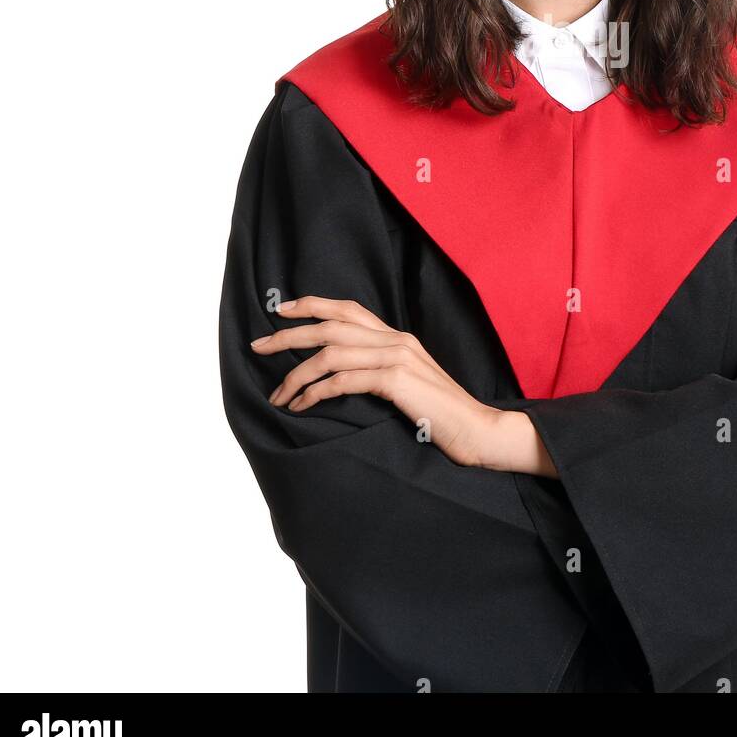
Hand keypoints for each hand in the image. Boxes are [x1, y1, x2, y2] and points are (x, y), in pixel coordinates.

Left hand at [251, 296, 501, 468]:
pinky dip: (314, 392)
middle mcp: (396, 339)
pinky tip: (301, 406)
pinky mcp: (396, 380)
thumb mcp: (410, 384)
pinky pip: (342, 379)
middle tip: (258, 346)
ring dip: (296, 374)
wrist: (478, 431)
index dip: (313, 305)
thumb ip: (382, 370)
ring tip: (278, 394)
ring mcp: (397, 357)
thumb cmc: (442, 415)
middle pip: (331, 326)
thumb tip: (342, 373)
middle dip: (289, 334)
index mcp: (398, 337)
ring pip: (330, 353)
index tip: (282, 310)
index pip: (349, 309)